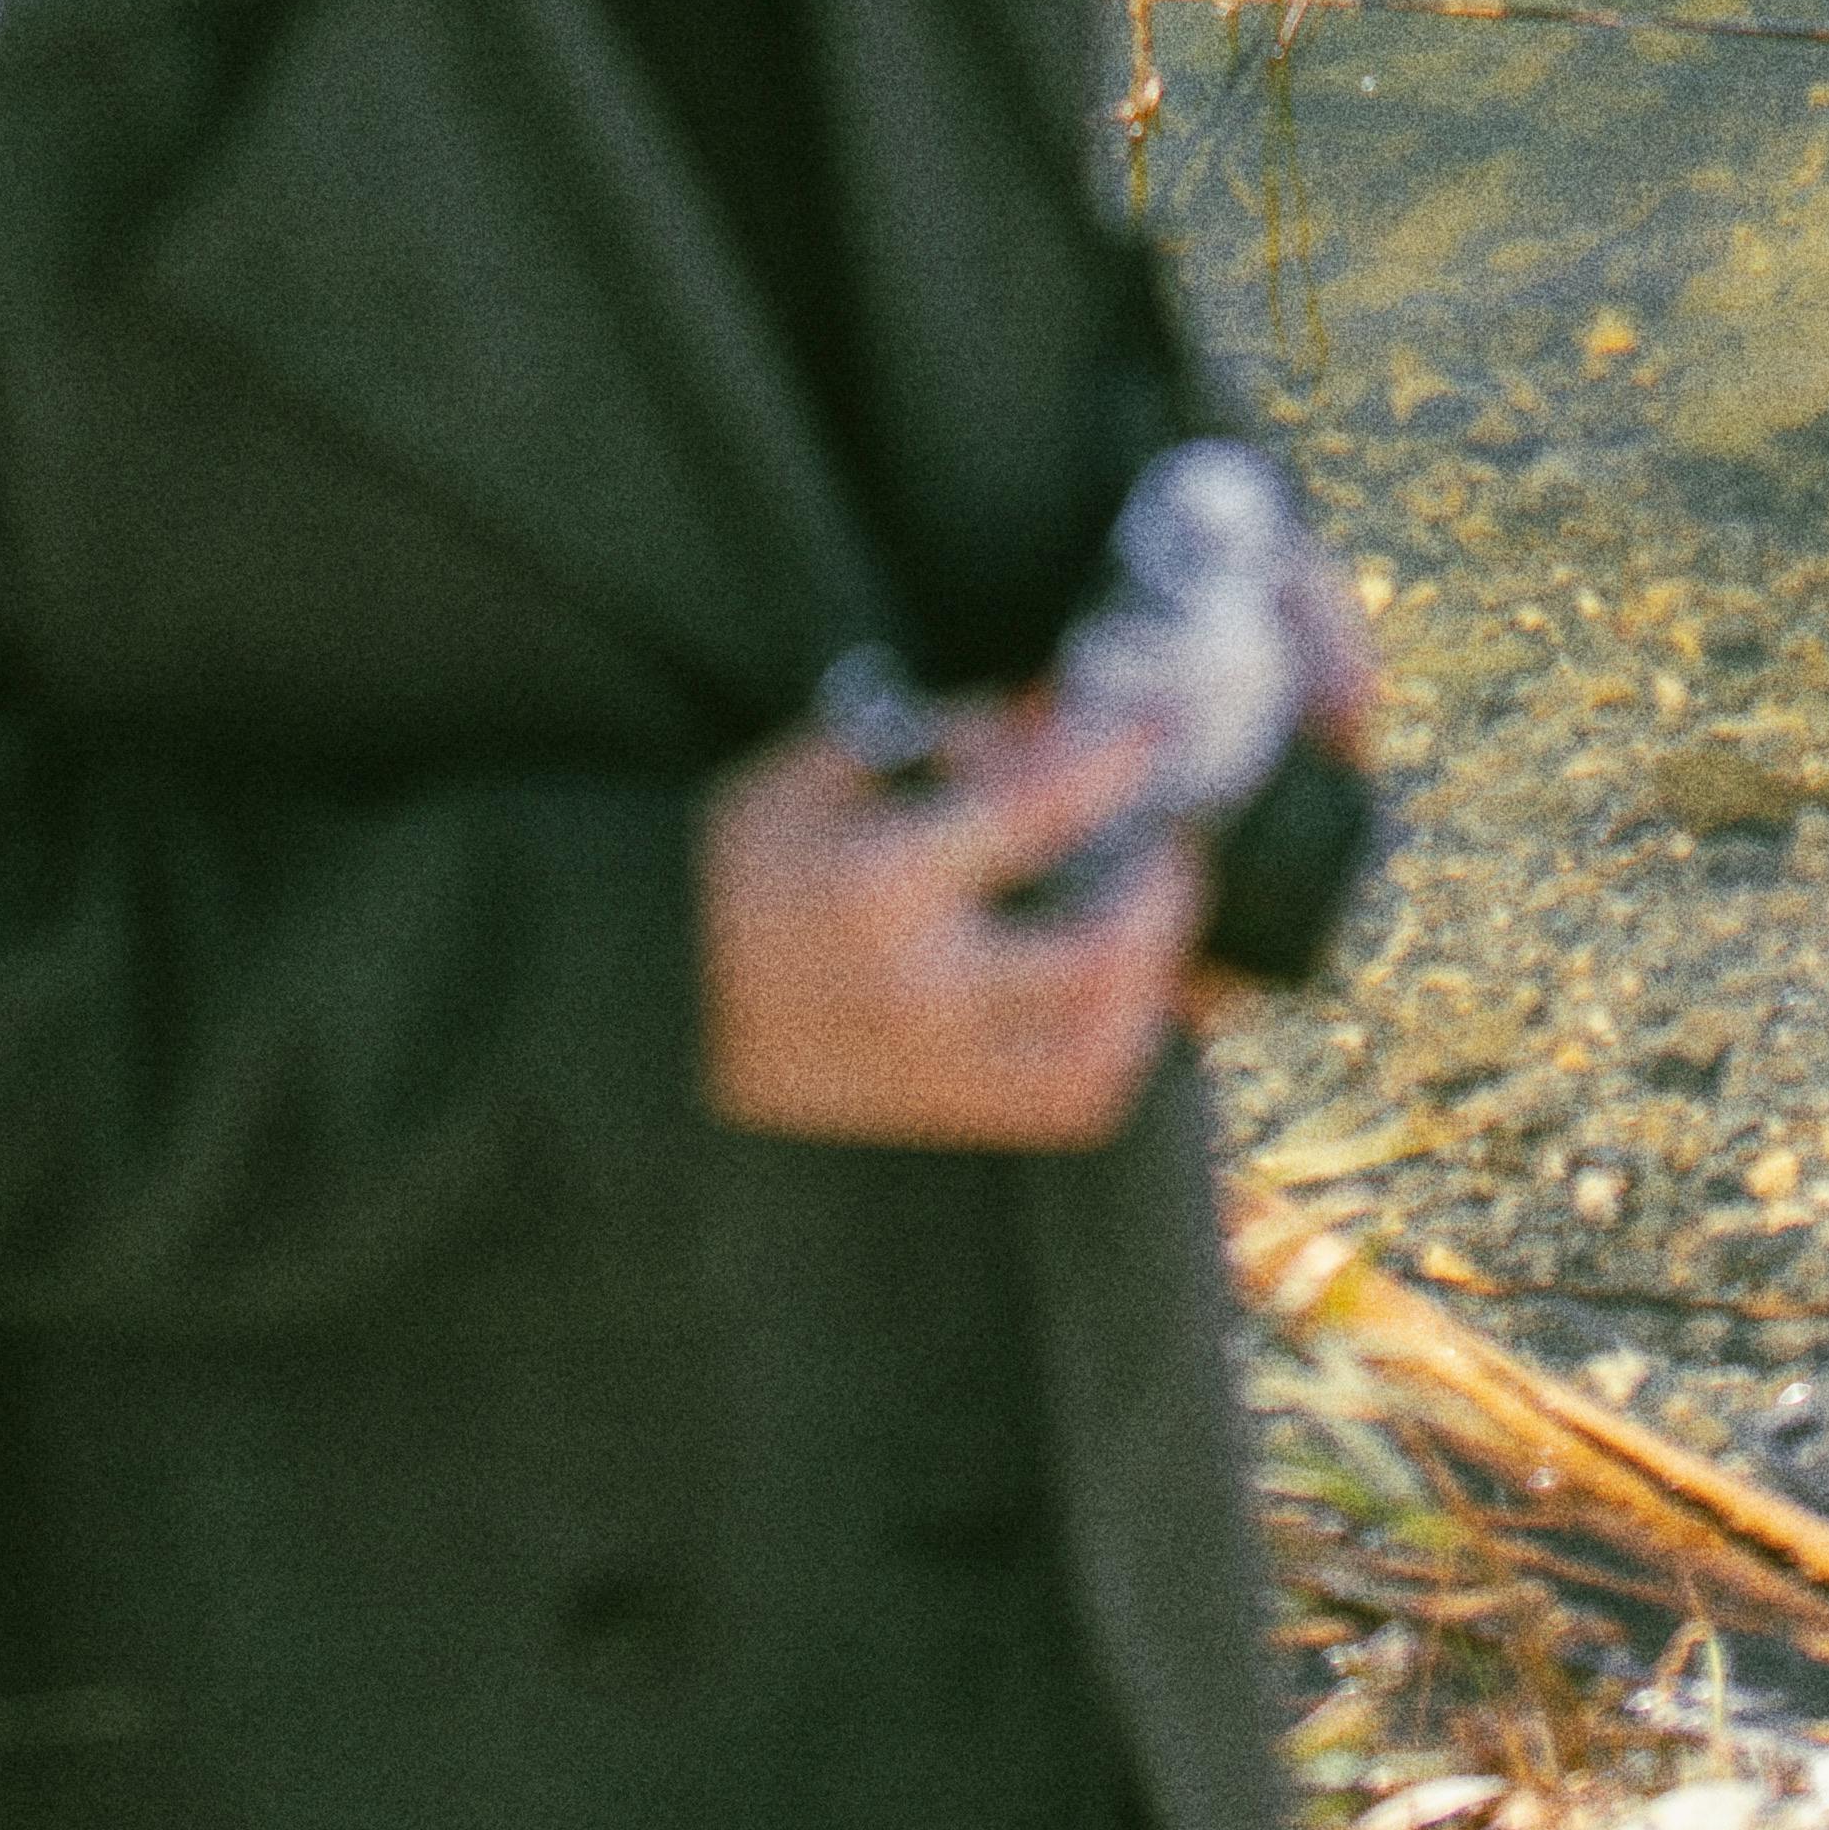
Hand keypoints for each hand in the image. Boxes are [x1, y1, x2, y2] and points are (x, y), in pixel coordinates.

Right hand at [700, 692, 1206, 1149]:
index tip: (1157, 732)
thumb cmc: (739, 863)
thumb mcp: (824, 764)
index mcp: (883, 883)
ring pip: (1097, 1052)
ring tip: (1156, 924)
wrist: (656, 994)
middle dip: (1160, 893)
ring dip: (1153, 982)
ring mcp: (934, 1067)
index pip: (1035, 814)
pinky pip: (1064, 1107)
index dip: (1111, 764)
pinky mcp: (934, 1115)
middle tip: (1171, 844)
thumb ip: (943, 736)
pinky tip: (1122, 1001)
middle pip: (1095, 956)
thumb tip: (1050, 714)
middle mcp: (922, 986)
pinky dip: (1116, 1053)